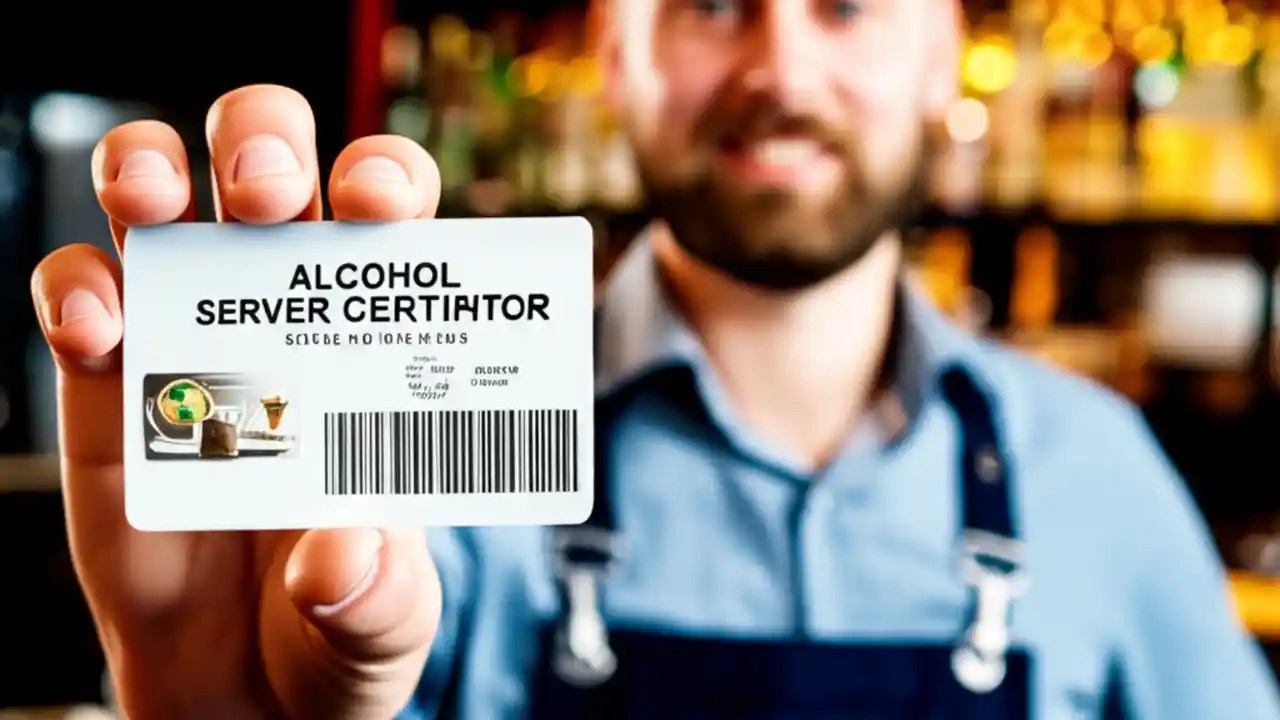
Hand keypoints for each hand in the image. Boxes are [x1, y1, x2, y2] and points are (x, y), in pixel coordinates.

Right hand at [29, 85, 443, 719]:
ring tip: (151, 196)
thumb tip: (342, 555)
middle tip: (265, 189)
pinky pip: (79, 306)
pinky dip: (75, 293)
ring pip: (162, 206)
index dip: (387, 181)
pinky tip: (96, 326)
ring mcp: (192, 343)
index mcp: (381, 344)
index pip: (393, 223)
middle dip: (263, 143)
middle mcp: (287, 319)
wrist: (245, 687)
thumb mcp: (387, 618)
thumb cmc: (339, 625)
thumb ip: (379, 591)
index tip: (378, 203)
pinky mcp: (109, 389)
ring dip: (149, 171)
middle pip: (273, 173)